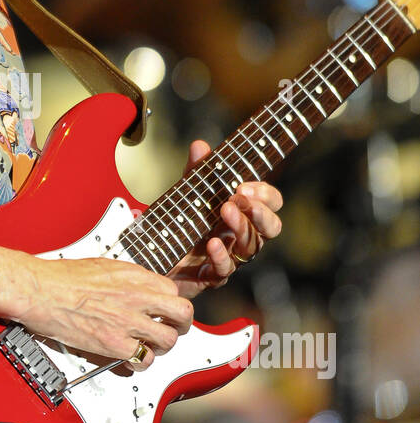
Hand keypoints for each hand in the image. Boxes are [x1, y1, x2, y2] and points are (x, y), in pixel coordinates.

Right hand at [21, 256, 193, 370]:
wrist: (40, 290)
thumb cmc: (61, 277)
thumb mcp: (103, 266)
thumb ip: (126, 278)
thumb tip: (136, 287)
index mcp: (134, 275)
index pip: (172, 290)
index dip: (169, 302)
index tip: (162, 309)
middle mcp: (136, 297)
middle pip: (182, 312)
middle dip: (181, 324)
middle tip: (172, 328)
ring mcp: (127, 321)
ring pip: (169, 339)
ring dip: (162, 345)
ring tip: (150, 346)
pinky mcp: (114, 343)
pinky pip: (145, 359)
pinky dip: (141, 362)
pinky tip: (131, 358)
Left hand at [168, 139, 282, 298]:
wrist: (151, 253)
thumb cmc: (178, 222)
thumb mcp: (187, 193)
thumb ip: (196, 172)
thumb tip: (200, 146)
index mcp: (243, 212)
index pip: (271, 202)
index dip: (265, 195)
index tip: (245, 186)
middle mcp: (241, 236)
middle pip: (270, 228)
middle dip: (261, 212)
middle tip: (241, 199)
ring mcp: (229, 257)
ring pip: (251, 248)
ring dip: (241, 228)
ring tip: (225, 211)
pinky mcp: (211, 276)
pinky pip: (224, 270)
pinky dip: (221, 256)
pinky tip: (212, 244)